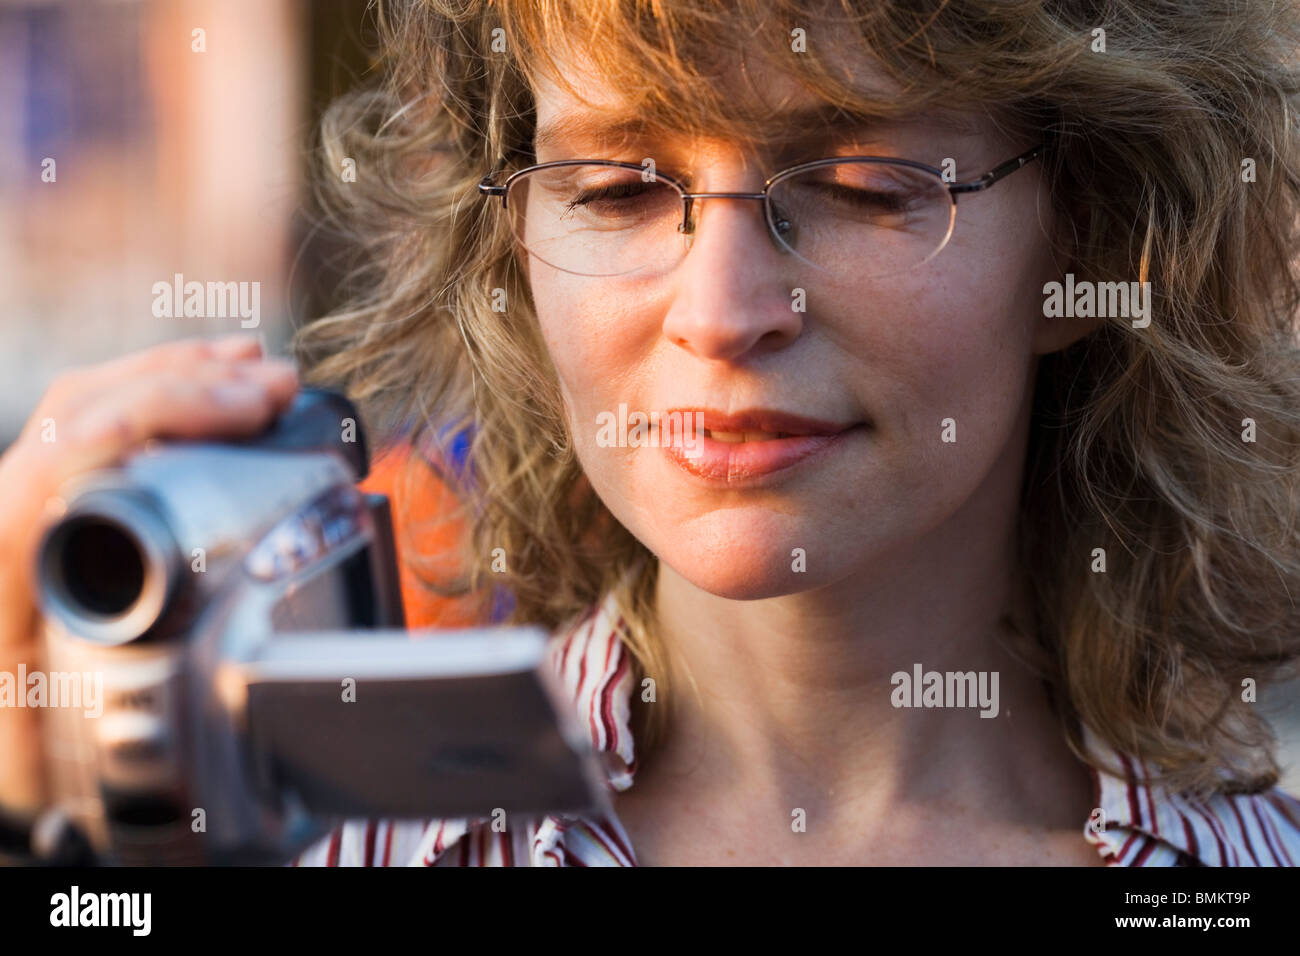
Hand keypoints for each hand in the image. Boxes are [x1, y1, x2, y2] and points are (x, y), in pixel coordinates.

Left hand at [0, 334, 298, 812]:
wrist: (6, 787)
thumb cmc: (32, 764)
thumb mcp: (76, 733)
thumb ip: (129, 665)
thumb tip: (216, 599)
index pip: (68, 448)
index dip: (167, 408)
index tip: (257, 408)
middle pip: (79, 409)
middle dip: (189, 381)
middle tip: (275, 383)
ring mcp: (17, 519)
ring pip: (82, 408)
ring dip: (176, 378)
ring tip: (255, 371)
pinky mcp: (43, 522)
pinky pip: (90, 434)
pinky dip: (157, 403)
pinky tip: (211, 398)